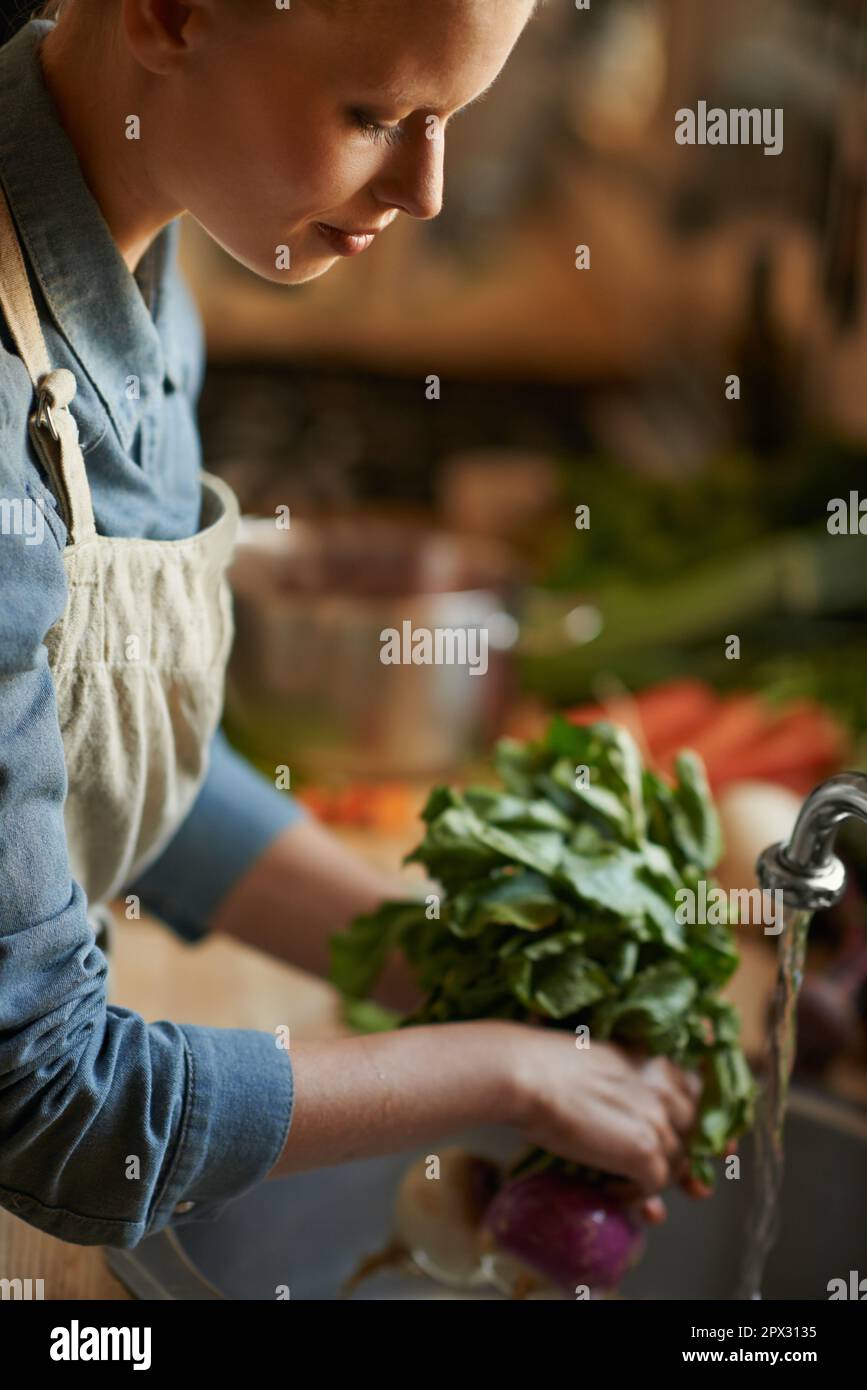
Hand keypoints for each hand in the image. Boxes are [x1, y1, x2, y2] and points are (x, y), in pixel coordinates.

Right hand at [506, 1029, 702, 1196]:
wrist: (526, 1074)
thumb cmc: (544, 1064)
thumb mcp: (599, 1062)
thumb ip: (625, 1085)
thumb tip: (626, 1120)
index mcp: (655, 1060)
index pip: (695, 1094)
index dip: (690, 1121)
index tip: (683, 1141)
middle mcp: (665, 1088)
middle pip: (690, 1132)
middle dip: (677, 1155)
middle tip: (652, 1172)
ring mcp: (659, 1120)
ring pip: (677, 1163)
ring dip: (652, 1177)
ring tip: (621, 1182)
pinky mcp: (645, 1151)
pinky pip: (655, 1185)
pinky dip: (635, 1194)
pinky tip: (610, 1191)